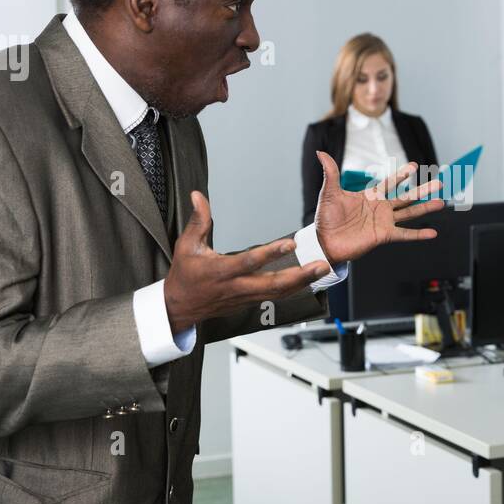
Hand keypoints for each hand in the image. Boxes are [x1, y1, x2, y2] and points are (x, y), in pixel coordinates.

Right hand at [163, 191, 330, 334]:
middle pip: (273, 284)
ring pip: (279, 293)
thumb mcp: (186, 246)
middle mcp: (237, 287)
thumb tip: (198, 195)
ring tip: (322, 268)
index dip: (270, 253)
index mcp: (221, 272)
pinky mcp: (250, 303)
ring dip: (302, 282)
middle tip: (321, 264)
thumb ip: (198, 221)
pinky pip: (275, 296)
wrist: (181, 308)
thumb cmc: (184, 275)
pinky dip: (293, 289)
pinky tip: (309, 279)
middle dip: (299, 275)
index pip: (249, 262)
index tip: (290, 243)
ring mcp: (246, 298)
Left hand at [312, 151, 445, 263]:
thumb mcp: (329, 192)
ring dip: (425, 208)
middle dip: (422, 190)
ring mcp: (384, 222)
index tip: (414, 166)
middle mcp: (381, 208)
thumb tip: (321, 152)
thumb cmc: (326, 218)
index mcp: (370, 196)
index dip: (401, 175)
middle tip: (439, 182)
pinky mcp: (384, 235)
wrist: (324, 241)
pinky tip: (432, 233)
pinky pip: (405, 234)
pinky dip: (418, 234)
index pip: (390, 183)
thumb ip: (331, 172)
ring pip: (410, 213)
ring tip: (440, 202)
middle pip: (406, 197)